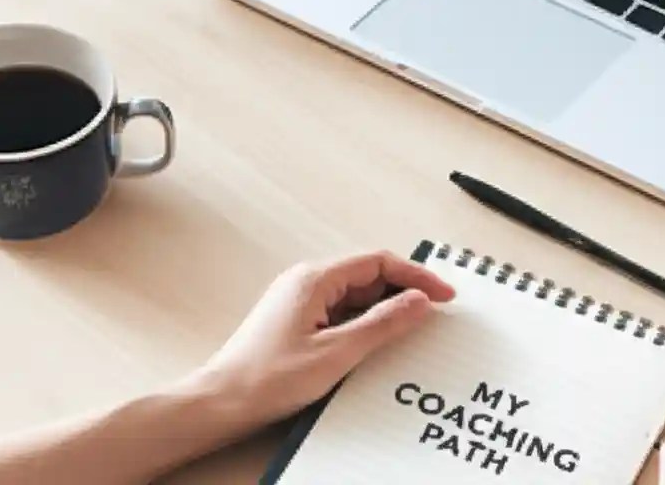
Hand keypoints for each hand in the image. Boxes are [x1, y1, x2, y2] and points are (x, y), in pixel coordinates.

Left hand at [181, 250, 455, 443]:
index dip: (416, 276)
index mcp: (314, 279)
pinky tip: (377, 344)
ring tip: (411, 331)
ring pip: (356, 296)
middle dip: (404, 292)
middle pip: (368, 276)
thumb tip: (418, 302)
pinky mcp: (297, 321)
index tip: (443, 294)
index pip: (378, 262)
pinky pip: (341, 313)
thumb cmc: (266, 379)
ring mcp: (300, 301)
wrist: (220, 402)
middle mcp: (306, 282)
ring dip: (385, 310)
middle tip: (435, 314)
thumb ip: (381, 325)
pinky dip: (365, 324)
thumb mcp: (336, 353)